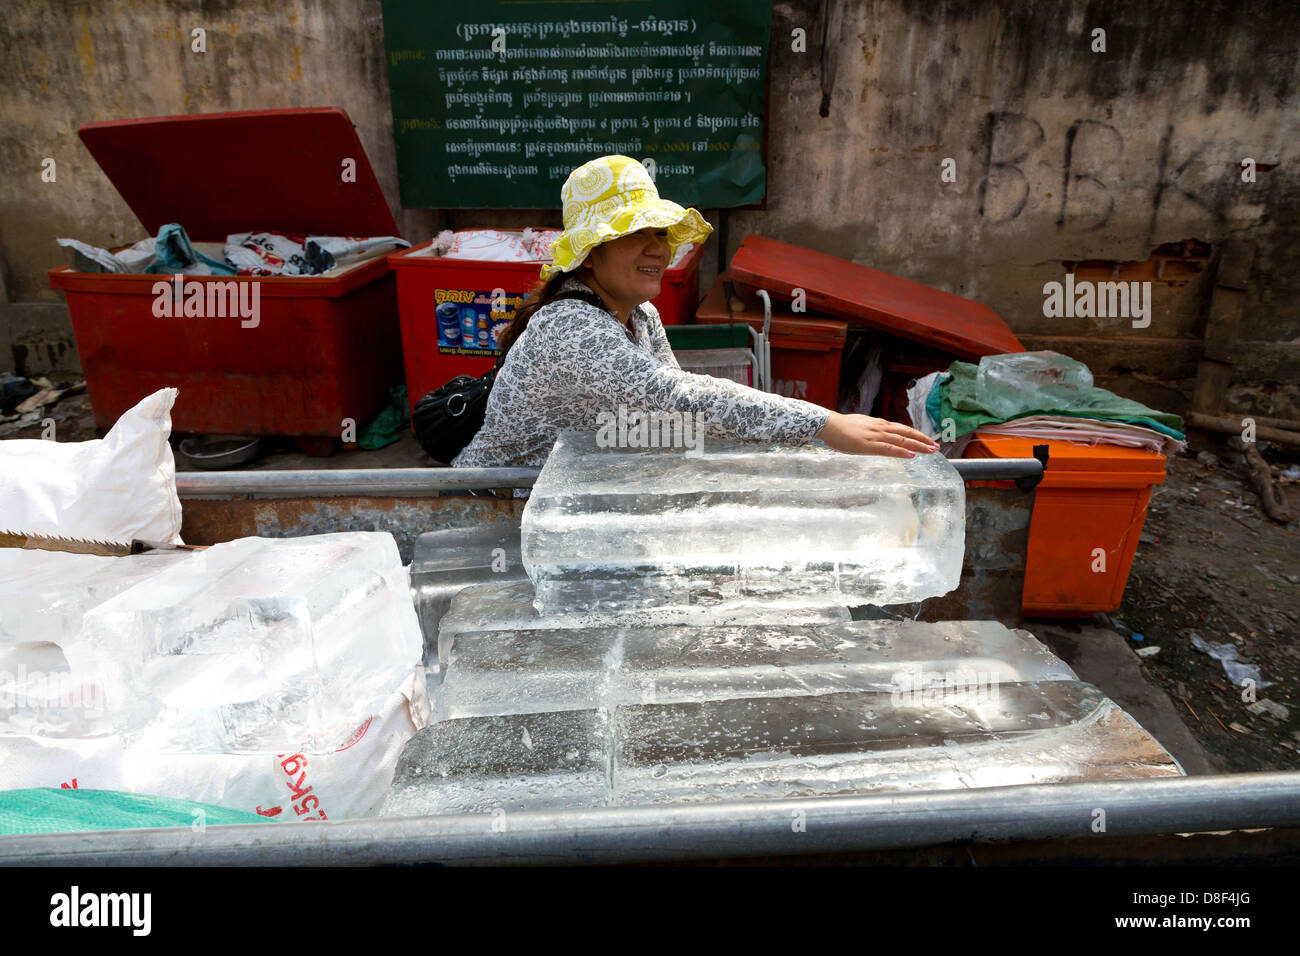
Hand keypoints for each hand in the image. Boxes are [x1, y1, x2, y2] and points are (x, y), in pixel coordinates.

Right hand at [815, 411, 939, 457]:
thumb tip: (875, 435)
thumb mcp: (860, 426)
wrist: (830, 425)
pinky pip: (889, 449)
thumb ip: (871, 430)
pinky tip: (912, 455)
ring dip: (918, 446)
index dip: (916, 434)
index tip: (927, 439)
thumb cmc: (841, 427)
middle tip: (936, 446)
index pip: (902, 429)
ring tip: (931, 450)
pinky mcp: (870, 445)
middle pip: (907, 433)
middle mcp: (881, 428)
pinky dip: (902, 452)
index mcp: (879, 424)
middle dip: (923, 440)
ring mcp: (876, 436)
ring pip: (902, 441)